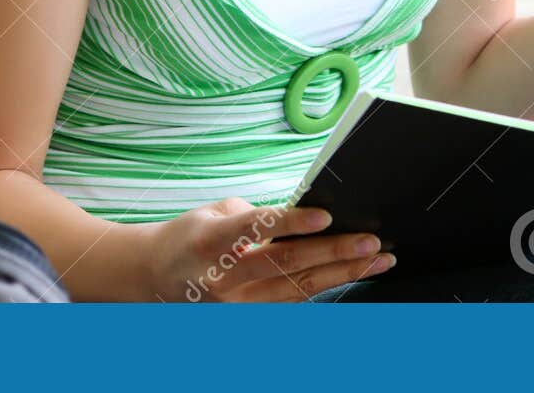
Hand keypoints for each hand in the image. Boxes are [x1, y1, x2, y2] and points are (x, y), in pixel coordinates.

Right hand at [138, 197, 393, 301]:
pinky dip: (325, 287)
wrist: (155, 277)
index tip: (326, 216)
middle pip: (285, 266)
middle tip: (371, 241)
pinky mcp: (247, 319)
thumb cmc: (190, 236)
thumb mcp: (213, 213)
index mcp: (209, 243)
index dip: (290, 223)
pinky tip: (352, 275)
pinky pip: (293, 303)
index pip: (255, 231)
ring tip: (377, 259)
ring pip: (297, 289)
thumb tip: (303, 217)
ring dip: (341, 273)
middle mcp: (222, 279)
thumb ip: (255, 216)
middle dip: (333, 253)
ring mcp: (235, 306)